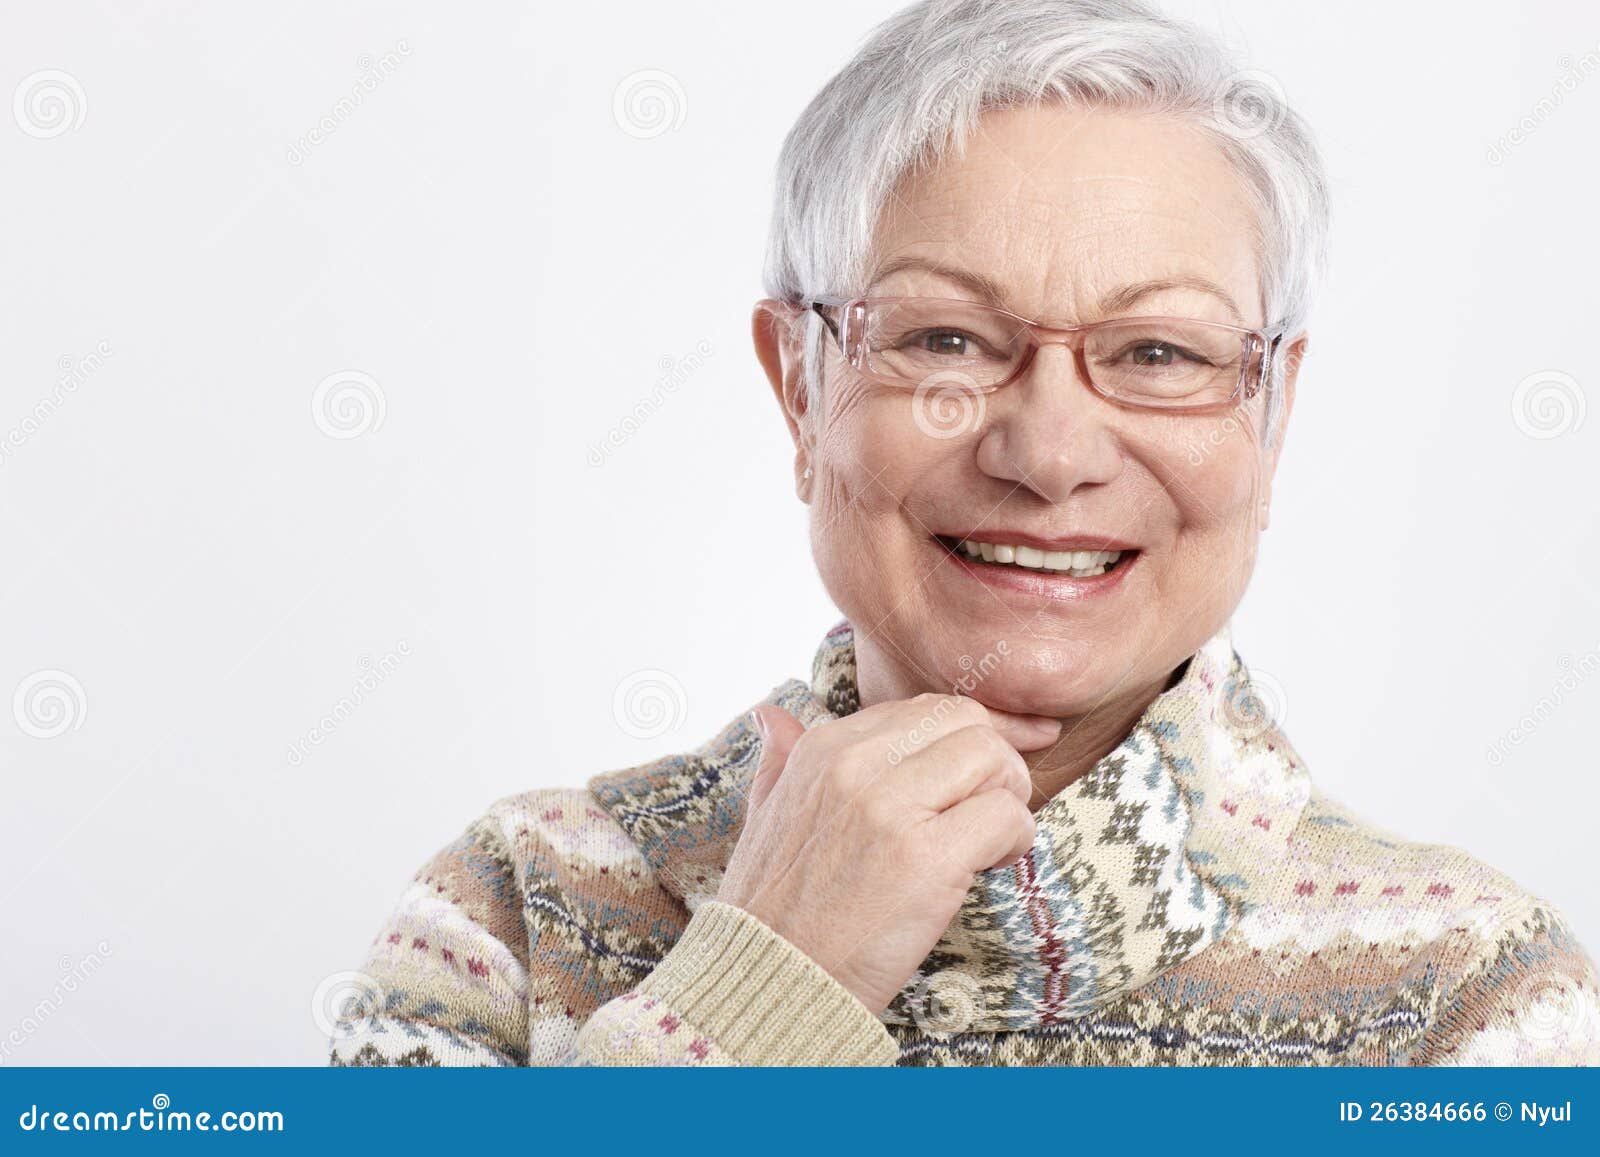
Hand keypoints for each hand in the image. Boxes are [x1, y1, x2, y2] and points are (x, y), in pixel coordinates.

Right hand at [716, 694, 1060, 1015]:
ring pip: (992, 759)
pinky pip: (1006, 816)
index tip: (982, 770)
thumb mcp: (765, 815)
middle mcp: (856, 765)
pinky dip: (1015, 839)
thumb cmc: (774, 908)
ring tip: (990, 839)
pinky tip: (991, 865)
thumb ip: (779, 760)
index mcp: (823, 748)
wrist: (771, 981)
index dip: (966, 738)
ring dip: (1008, 798)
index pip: (926, 710)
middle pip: (967, 722)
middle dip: (993, 762)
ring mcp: (891, 809)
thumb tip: (770, 716)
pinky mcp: (927, 859)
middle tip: (987, 810)